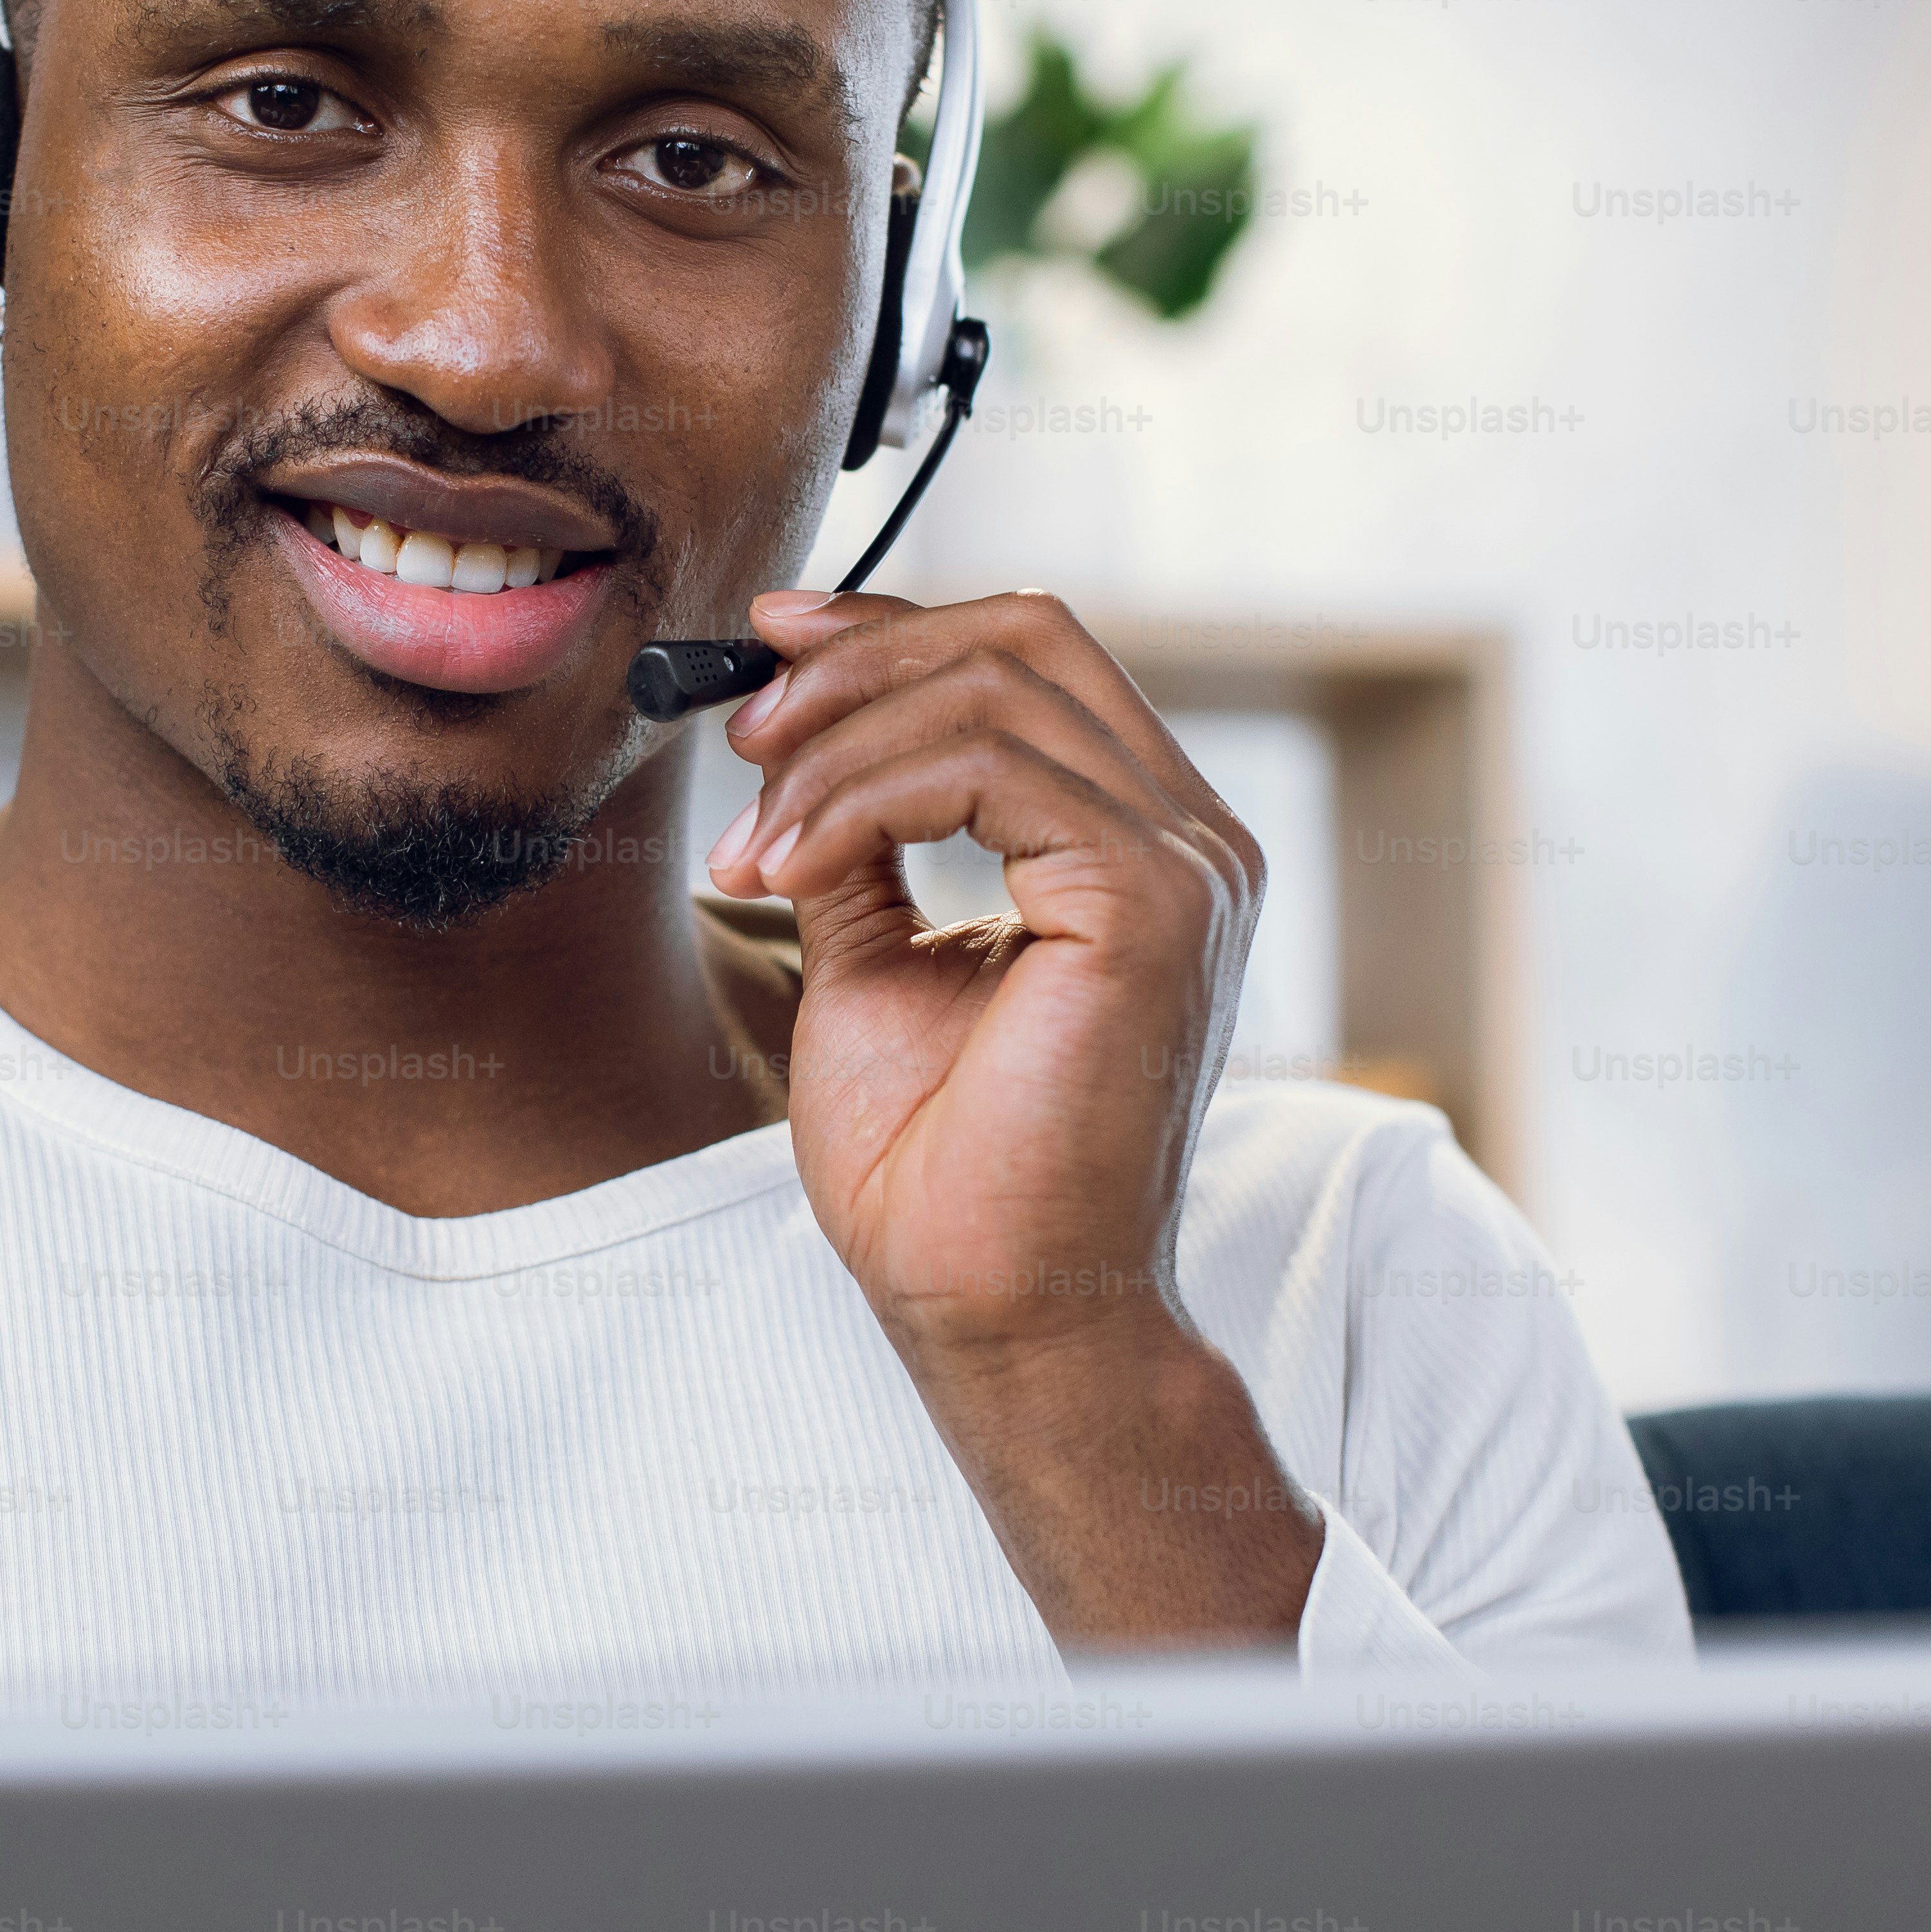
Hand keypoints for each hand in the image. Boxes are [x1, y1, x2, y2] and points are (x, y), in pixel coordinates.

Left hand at [702, 586, 1323, 1645]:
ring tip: (747, 841)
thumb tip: (793, 737)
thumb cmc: (944, 1167)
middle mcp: (1190, 837)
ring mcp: (1186, 863)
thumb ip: (864, 841)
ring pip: (992, 692)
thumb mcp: (877, 958)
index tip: (771, 638)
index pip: (1034, 660)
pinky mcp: (1150, 900)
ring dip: (835, 747)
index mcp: (1143, 844)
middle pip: (1024, 638)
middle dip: (858, 661)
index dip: (896, 626)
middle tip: (740, 729)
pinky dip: (858, 796)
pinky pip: (986, 770)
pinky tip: (785, 862)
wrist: (989, 1305)